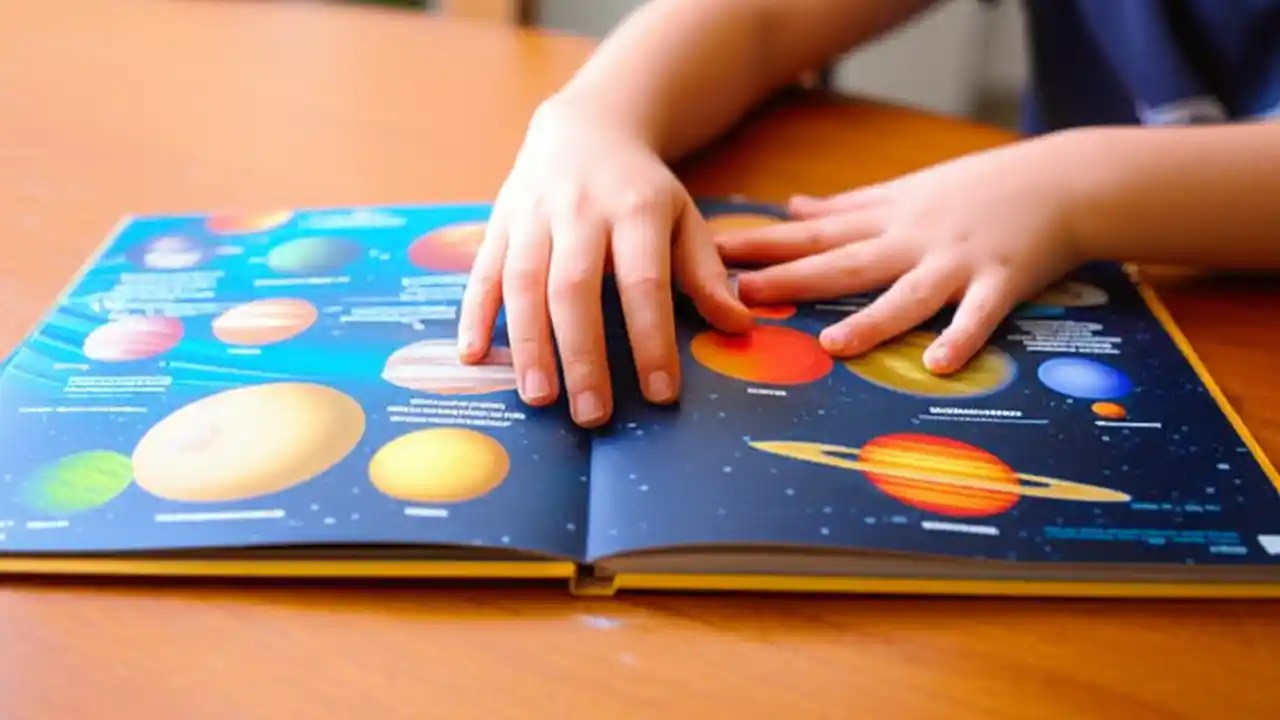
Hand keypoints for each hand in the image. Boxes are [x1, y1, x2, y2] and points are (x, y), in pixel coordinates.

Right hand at [458, 97, 752, 427]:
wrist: (586, 128)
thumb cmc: (640, 189)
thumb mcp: (683, 217)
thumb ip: (704, 273)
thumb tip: (737, 325)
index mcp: (636, 209)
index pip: (644, 281)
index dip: (651, 339)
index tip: (660, 392)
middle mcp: (579, 210)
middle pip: (576, 287)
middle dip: (582, 354)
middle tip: (592, 414)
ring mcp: (533, 215)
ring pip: (523, 281)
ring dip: (528, 343)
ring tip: (539, 396)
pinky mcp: (499, 223)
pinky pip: (483, 272)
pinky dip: (474, 314)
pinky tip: (474, 357)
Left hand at [717, 135, 1083, 373]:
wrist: (1062, 179)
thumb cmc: (979, 189)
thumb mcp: (907, 190)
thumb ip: (848, 206)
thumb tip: (793, 206)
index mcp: (888, 219)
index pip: (816, 232)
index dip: (767, 244)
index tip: (716, 253)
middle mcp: (914, 240)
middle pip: (847, 262)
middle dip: (795, 278)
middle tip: (746, 295)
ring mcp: (958, 262)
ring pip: (908, 294)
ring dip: (871, 320)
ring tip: (832, 345)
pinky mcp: (1002, 282)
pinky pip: (979, 316)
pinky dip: (960, 338)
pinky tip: (937, 364)